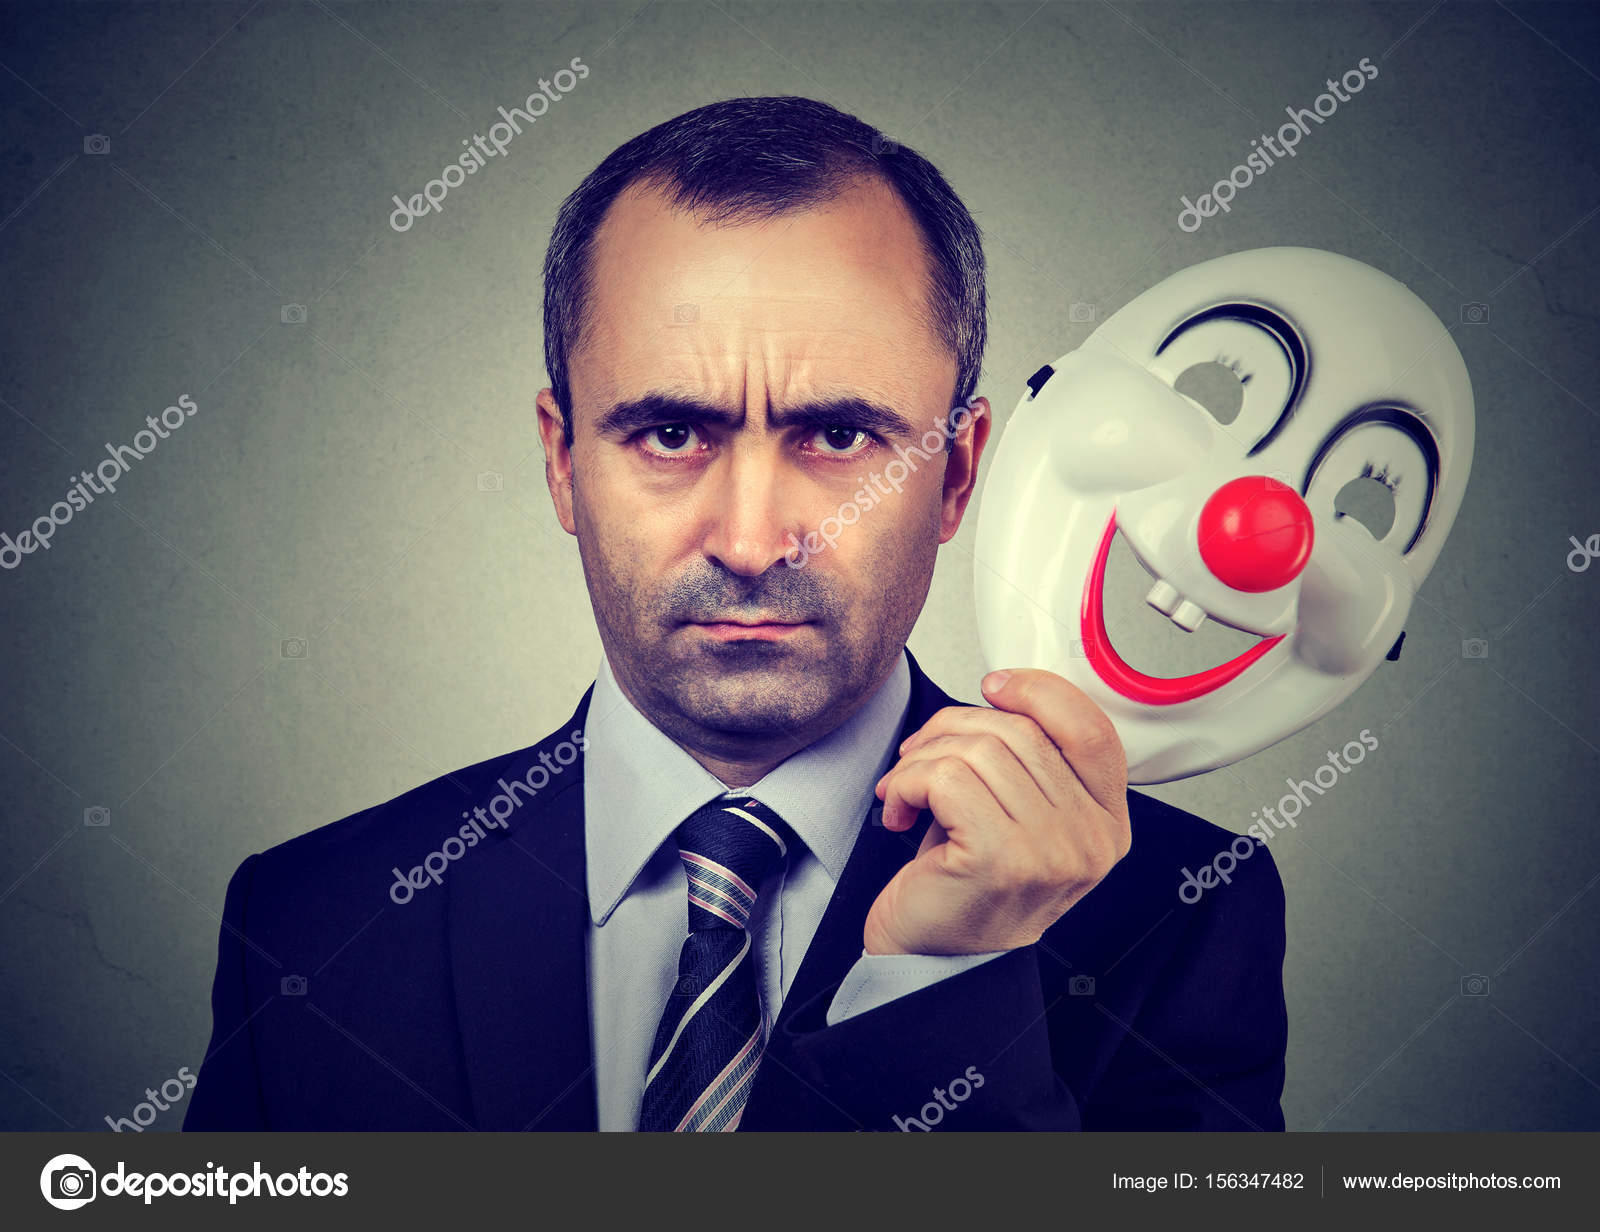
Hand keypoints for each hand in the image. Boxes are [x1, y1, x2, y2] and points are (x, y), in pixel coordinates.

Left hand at [863, 668, 1131, 955]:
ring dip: (922, 759)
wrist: (927, 962)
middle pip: (1021, 731)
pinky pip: (946, 777)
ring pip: (978, 750)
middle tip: (918, 758)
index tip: (994, 687)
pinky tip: (900, 809)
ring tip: (907, 790)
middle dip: (951, 730)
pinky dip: (907, 782)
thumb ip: (1032, 762)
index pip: (1091, 731)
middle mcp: (1089, 841)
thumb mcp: (1018, 818)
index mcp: (1105, 825)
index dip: (1041, 693)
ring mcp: (1051, 852)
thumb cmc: (964, 887)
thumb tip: (1003, 693)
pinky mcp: (1001, 858)